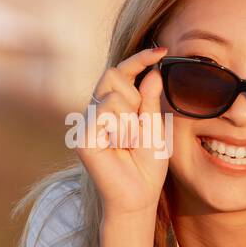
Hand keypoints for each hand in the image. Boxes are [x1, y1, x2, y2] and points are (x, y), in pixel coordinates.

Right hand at [75, 45, 170, 219]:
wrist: (140, 196)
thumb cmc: (147, 165)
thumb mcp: (156, 128)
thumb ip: (151, 101)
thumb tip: (153, 73)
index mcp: (113, 106)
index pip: (122, 72)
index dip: (140, 59)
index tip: (163, 50)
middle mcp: (96, 110)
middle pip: (115, 75)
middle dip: (136, 97)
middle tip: (140, 126)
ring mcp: (86, 122)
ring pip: (115, 96)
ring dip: (133, 120)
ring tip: (130, 142)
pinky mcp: (82, 136)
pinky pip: (107, 113)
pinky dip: (122, 128)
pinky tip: (120, 146)